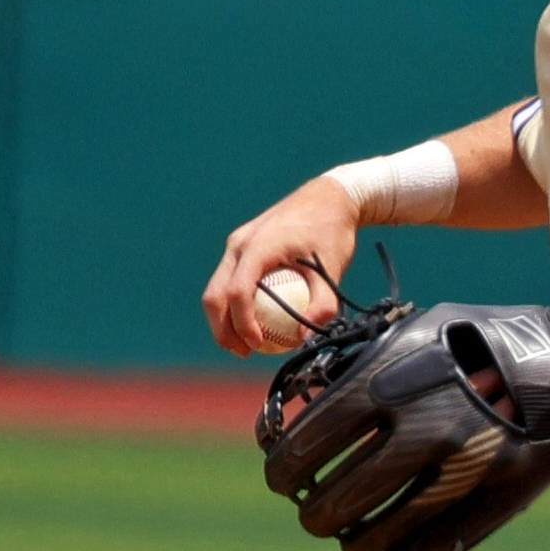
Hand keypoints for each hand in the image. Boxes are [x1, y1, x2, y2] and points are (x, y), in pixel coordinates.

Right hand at [203, 177, 358, 356]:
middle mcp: (240, 244)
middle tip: (244, 352)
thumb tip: (304, 338)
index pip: (239, 291)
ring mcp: (237, 244)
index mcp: (258, 246)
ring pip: (216, 288)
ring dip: (224, 320)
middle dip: (223, 328)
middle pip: (215, 294)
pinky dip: (233, 304)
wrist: (329, 197)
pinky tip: (253, 324)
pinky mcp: (242, 247)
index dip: (243, 323)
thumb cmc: (332, 231)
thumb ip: (323, 304)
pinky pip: (228, 281)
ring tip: (245, 345)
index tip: (258, 344)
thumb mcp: (334, 268)